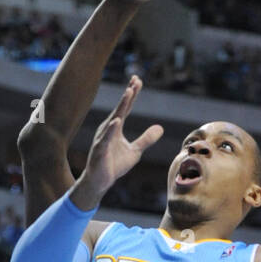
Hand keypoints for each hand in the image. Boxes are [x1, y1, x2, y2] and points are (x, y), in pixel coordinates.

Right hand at [70, 76, 162, 209]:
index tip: (137, 80)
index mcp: (116, 128)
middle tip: (135, 80)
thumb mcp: (135, 151)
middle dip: (128, 94)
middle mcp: (108, 129)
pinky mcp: (100, 150)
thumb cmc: (114, 165)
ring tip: (128, 92)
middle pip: (121, 109)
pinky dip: (111, 130)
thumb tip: (161, 128)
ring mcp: (103, 138)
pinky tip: (116, 121)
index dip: (132, 94)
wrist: (100, 181)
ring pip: (114, 119)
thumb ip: (146, 139)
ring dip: (121, 106)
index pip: (126, 108)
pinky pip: (106, 139)